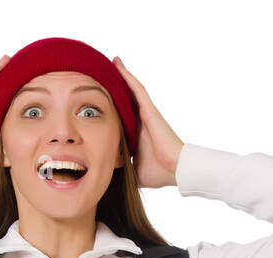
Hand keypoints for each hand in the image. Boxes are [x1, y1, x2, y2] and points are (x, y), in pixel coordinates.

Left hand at [112, 56, 183, 187]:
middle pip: (124, 98)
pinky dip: (127, 76)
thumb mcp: (133, 172)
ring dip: (120, 75)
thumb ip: (123, 172)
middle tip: (99, 73)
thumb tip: (109, 181)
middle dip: (114, 86)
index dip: (110, 106)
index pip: (120, 116)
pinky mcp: (149, 109)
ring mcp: (145, 113)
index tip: (97, 98)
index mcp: (135, 133)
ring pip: (129, 89)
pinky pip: (136, 88)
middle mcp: (140, 120)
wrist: (174, 170)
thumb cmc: (158, 172)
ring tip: (109, 61)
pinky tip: (117, 64)